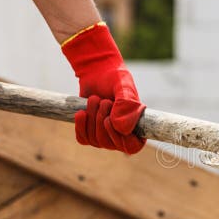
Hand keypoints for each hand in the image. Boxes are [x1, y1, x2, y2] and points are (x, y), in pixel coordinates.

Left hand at [61, 22, 145, 153]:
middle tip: (103, 100)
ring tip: (94, 99)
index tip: (110, 119)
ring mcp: (106, 135)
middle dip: (102, 120)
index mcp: (137, 126)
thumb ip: (126, 105)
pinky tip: (81, 112)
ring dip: (92, 118)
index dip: (120, 138)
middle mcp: (123, 134)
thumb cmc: (115, 78)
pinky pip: (83, 139)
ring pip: (95, 141)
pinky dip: (80, 125)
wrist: (98, 71)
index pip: (132, 147)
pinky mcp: (90, 132)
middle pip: (110, 144)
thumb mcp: (124, 86)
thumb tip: (121, 128)